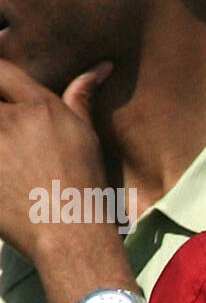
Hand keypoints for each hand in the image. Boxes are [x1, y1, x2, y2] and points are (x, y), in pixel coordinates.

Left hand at [0, 57, 112, 263]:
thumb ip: (81, 98)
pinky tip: (2, 174)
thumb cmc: (82, 186)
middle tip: (7, 133)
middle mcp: (10, 120)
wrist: (71, 235)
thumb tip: (99, 68)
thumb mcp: (85, 136)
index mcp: (40, 108)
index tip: (0, 89)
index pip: (0, 69)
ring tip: (7, 156)